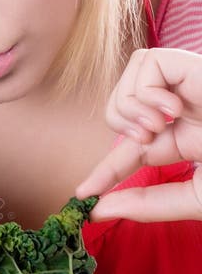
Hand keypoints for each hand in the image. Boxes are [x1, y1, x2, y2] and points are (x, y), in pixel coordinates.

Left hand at [76, 47, 201, 221]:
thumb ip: (147, 205)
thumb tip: (99, 210)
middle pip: (119, 106)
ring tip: (163, 124)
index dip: (105, 171)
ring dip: (133, 106)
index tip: (82, 195)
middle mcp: (182, 111)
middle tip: (147, 140)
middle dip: (120, 125)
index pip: (131, 153)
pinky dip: (147, 91)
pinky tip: (172, 108)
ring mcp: (188, 86)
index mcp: (185, 141)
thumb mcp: (194, 199)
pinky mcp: (193, 64)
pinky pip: (147, 63)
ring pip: (128, 79)